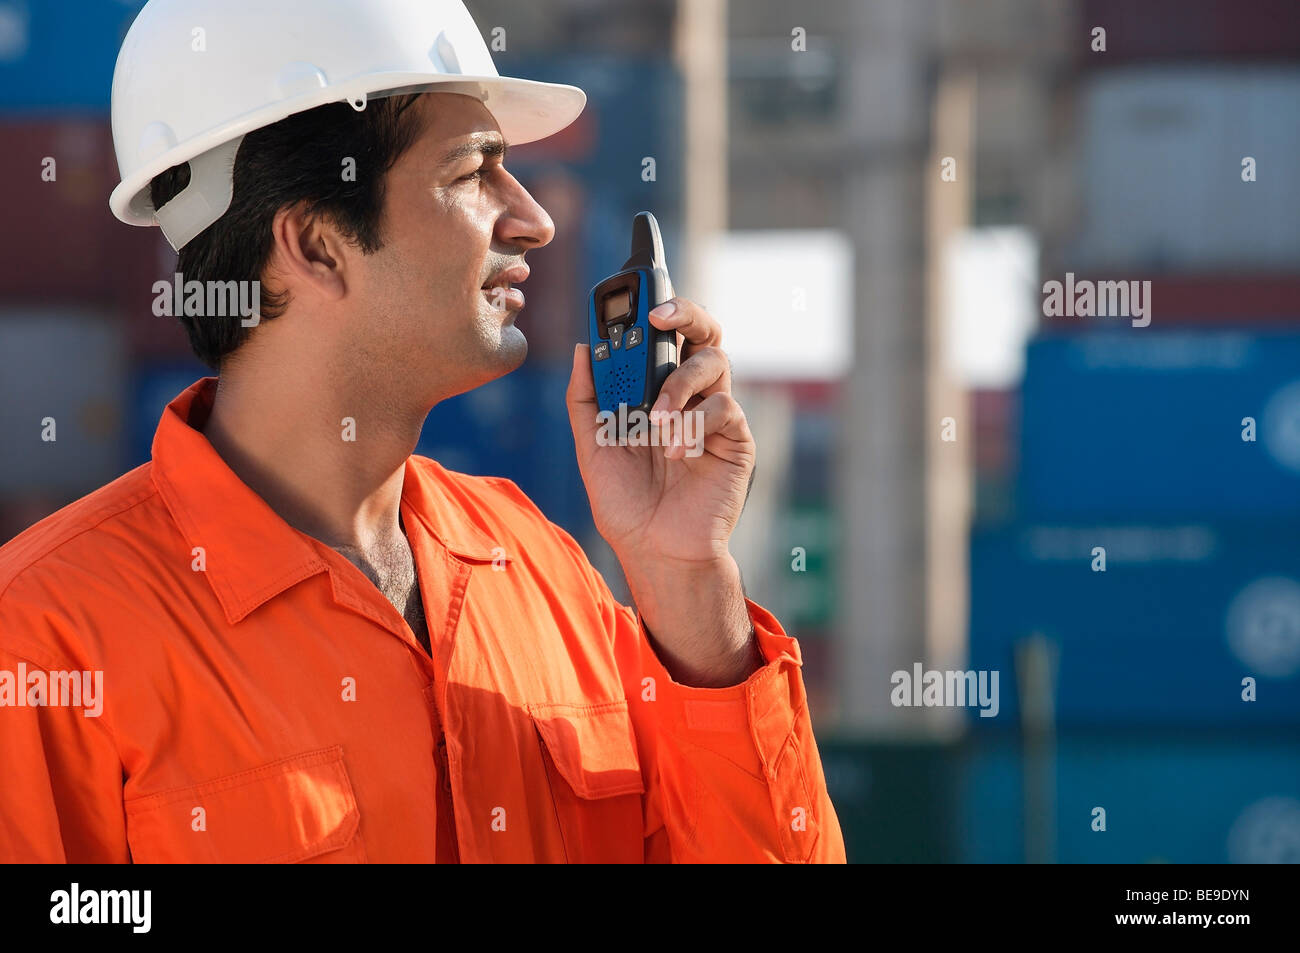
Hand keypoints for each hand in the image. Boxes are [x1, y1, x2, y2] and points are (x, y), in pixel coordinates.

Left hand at [565, 296, 754, 567]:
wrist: (656, 550)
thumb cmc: (626, 502)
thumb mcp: (592, 447)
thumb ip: (586, 399)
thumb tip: (584, 348)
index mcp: (655, 390)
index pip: (662, 336)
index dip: (653, 311)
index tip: (631, 301)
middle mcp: (690, 395)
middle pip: (702, 332)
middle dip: (684, 313)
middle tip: (659, 317)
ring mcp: (714, 415)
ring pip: (715, 362)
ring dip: (679, 384)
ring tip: (656, 420)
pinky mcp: (735, 440)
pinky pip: (724, 410)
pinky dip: (695, 426)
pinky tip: (676, 454)